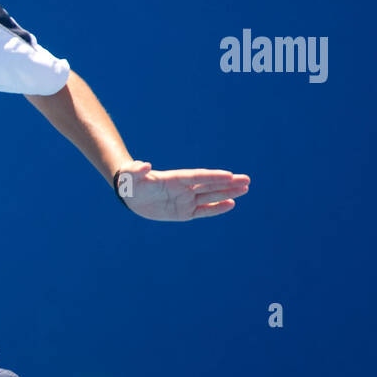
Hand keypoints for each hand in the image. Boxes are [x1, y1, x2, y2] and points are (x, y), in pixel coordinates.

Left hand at [115, 161, 249, 220]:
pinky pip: (203, 210)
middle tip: (247, 180)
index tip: (229, 175)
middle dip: (228, 183)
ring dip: (227, 193)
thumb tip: (144, 164)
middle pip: (209, 185)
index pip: (197, 177)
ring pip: (210, 196)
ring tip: (245, 188)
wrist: (130, 194)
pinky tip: (231, 204)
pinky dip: (216, 208)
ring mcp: (185, 200)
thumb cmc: (130, 182)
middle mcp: (184, 188)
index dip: (212, 176)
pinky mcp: (183, 212)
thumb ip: (137, 170)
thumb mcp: (130, 176)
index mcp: (174, 178)